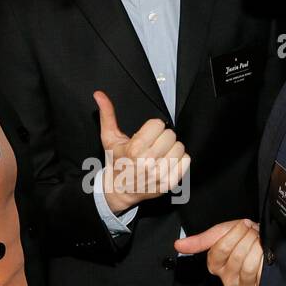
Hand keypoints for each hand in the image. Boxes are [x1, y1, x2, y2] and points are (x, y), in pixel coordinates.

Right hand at [94, 89, 189, 213]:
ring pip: (180, 148)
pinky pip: (186, 161)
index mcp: (134, 149)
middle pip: (171, 135)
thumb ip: (107, 115)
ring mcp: (159, 174)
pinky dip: (179, 160)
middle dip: (162, 138)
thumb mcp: (110, 138)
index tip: (146, 136)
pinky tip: (166, 162)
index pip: (158, 124)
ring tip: (160, 154)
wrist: (119, 190)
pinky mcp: (169, 183)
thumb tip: (99, 95)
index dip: (152, 128)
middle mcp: (147, 162)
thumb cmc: (116, 162)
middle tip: (153, 145)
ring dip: (171, 149)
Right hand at [175, 219, 262, 285]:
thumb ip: (200, 240)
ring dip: (257, 247)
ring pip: (247, 264)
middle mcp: (225, 277)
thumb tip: (177, 245)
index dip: (235, 233)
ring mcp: (239, 285)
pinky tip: (264, 254)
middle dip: (248, 239)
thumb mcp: (221, 233)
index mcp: (214, 264)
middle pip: (236, 255)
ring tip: (259, 243)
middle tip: (253, 234)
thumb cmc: (243, 237)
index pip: (221, 248)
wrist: (265, 242)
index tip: (243, 226)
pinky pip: (257, 271)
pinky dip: (263, 258)